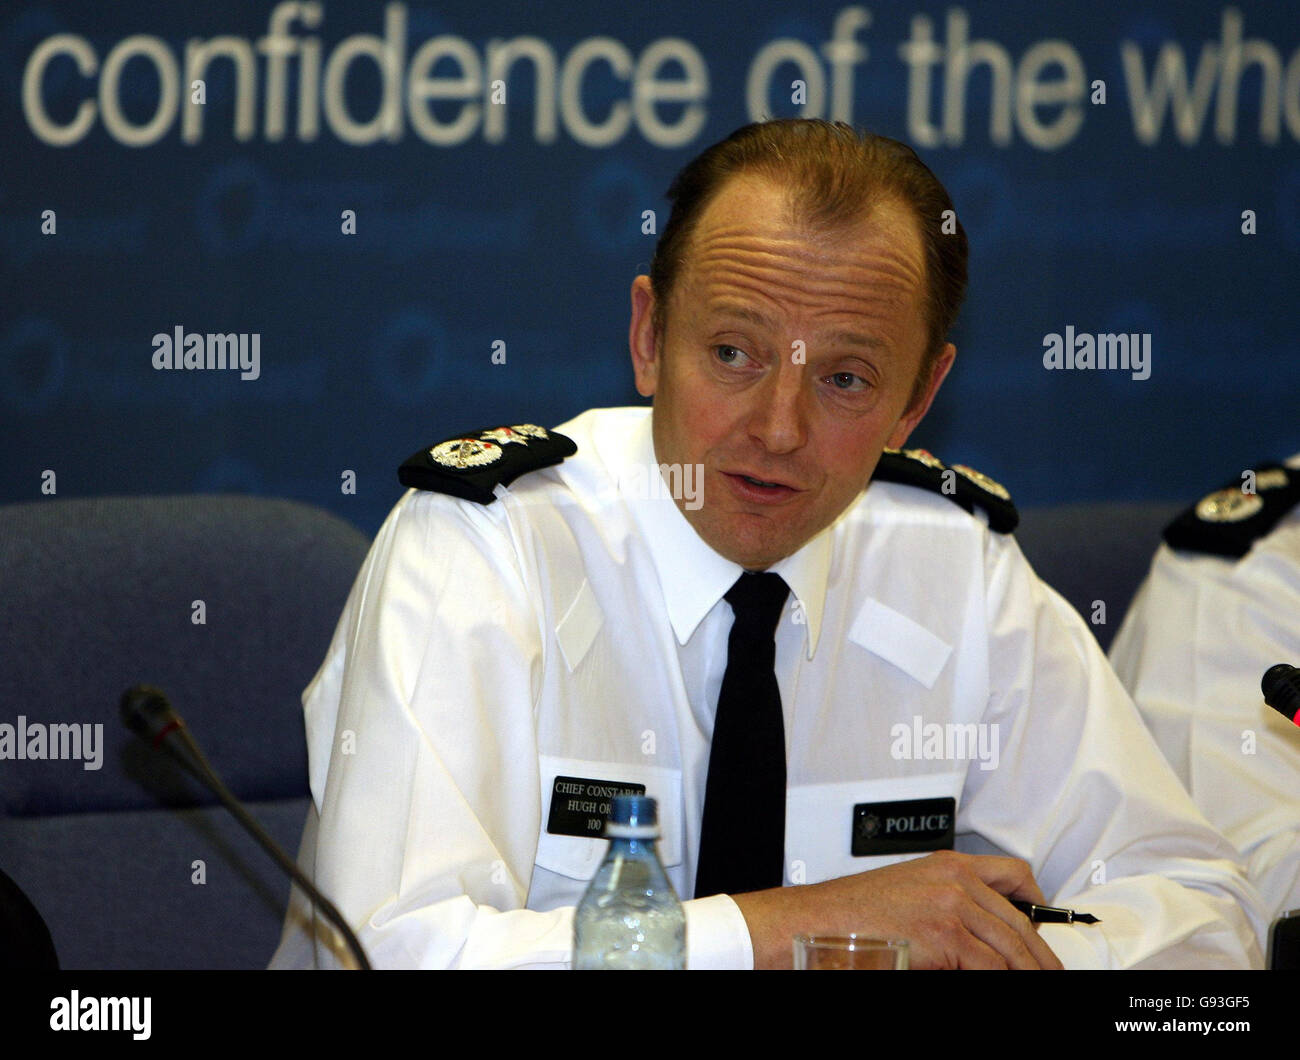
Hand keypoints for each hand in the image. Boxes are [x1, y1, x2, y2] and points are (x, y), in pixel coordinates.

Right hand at [730, 849, 1064, 968]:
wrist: (821, 921)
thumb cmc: (854, 913)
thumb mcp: (909, 892)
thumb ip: (947, 902)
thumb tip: (980, 935)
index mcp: (948, 865)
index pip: (1014, 877)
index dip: (1039, 905)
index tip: (1045, 926)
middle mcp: (956, 880)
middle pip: (1021, 920)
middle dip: (1041, 954)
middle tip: (1050, 972)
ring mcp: (953, 906)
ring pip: (1014, 947)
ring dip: (1028, 972)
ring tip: (1037, 983)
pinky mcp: (946, 935)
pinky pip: (992, 966)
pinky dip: (1003, 978)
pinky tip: (1003, 984)